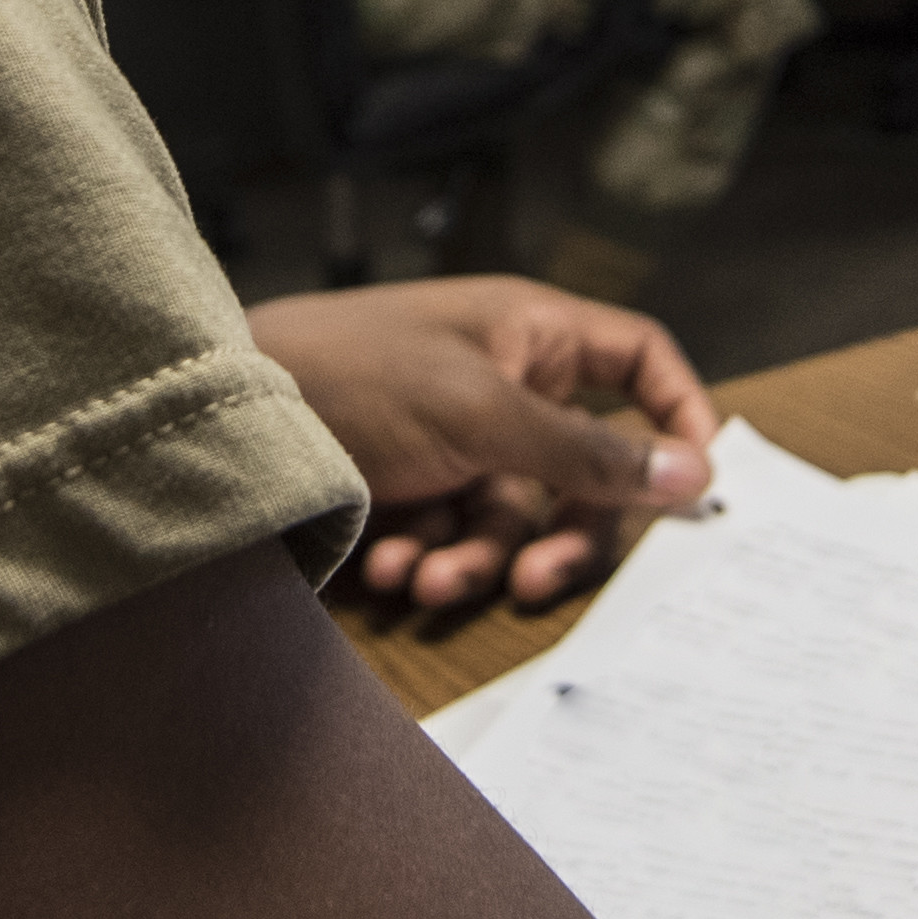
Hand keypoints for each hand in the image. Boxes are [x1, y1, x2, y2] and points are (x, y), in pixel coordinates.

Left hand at [250, 275, 712, 614]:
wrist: (219, 418)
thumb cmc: (352, 377)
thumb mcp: (480, 415)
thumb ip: (586, 453)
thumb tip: (696, 476)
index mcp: (533, 334)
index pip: (641, 359)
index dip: (680, 413)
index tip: (698, 487)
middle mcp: (504, 383)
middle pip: (583, 471)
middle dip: (556, 534)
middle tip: (532, 583)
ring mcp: (455, 439)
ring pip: (513, 519)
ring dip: (475, 558)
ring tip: (423, 577)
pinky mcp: (409, 488)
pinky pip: (452, 537)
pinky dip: (425, 558)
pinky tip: (383, 563)